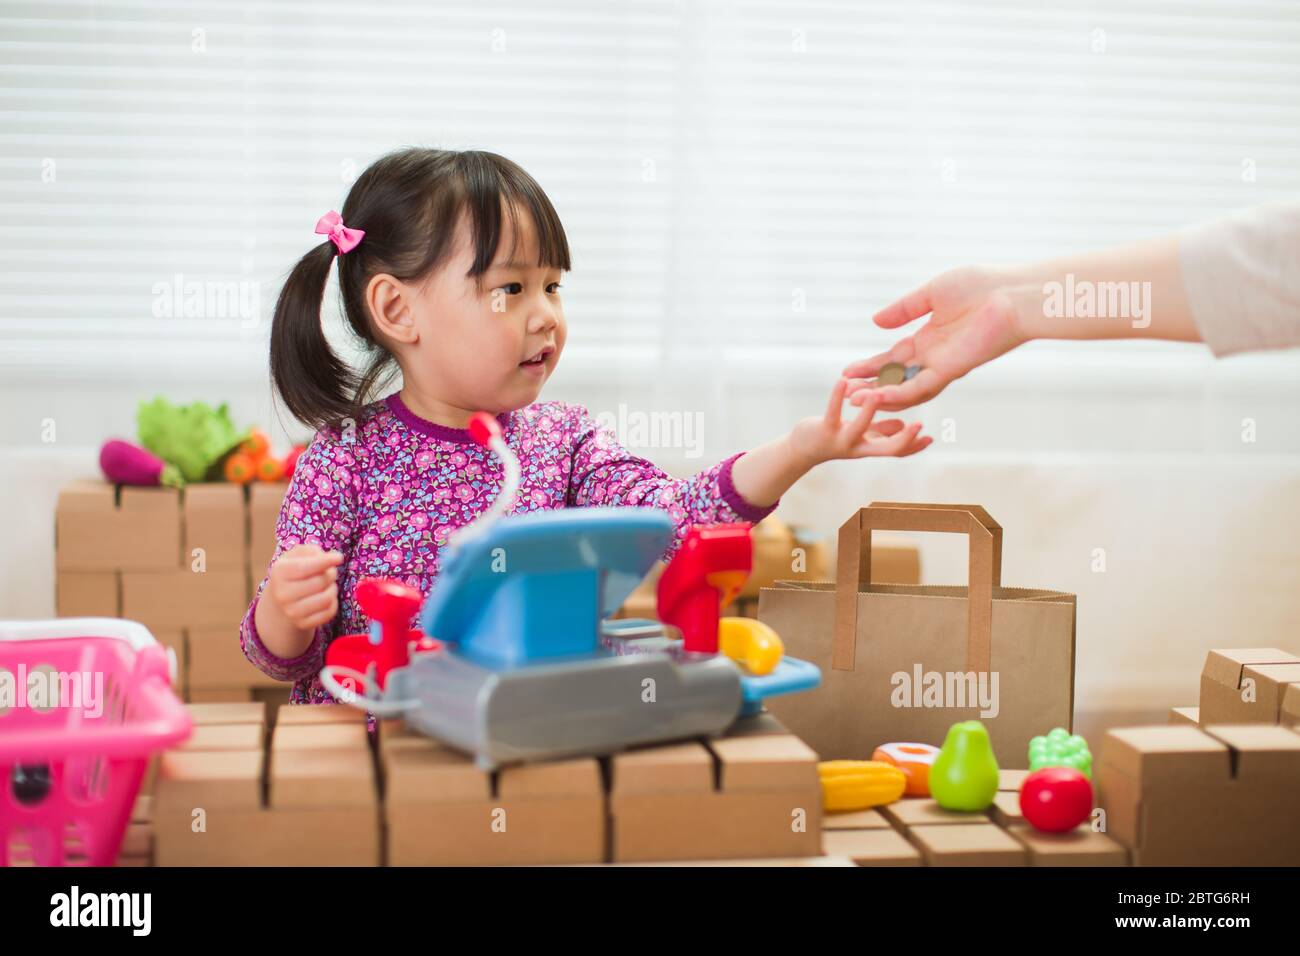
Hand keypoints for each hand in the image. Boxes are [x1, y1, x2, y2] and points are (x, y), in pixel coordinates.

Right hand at [265, 543, 342, 631]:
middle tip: (329, 572)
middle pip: (320, 582)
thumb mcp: (297, 555)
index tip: (339, 558)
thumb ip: (312, 551)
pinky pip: (329, 612)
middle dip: (331, 574)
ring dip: (333, 588)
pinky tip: (326, 597)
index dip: (325, 562)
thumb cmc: (294, 572)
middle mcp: (282, 594)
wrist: (280, 602)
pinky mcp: (303, 624)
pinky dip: (333, 603)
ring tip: (327, 585)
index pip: (304, 568)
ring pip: (327, 598)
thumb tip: (331, 558)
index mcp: (279, 572)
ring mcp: (292, 612)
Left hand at [788, 377, 930, 466]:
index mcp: (871, 446)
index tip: (931, 439)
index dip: (914, 446)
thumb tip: (900, 424)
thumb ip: (881, 430)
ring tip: (880, 395)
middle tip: (920, 425)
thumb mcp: (861, 435)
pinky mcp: (824, 429)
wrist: (802, 449)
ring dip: (870, 412)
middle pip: (887, 447)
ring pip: (860, 427)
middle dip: (904, 439)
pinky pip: (832, 412)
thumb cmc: (834, 438)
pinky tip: (842, 380)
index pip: (897, 450)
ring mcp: (841, 439)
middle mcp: (859, 447)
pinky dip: (837, 396)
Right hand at [842, 266, 1030, 411]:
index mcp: (930, 339)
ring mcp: (943, 366)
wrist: (1012, 293)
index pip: (893, 358)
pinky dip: (898, 394)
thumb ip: (904, 309)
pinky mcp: (952, 369)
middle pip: (896, 378)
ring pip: (906, 390)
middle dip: (870, 386)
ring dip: (880, 396)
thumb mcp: (931, 293)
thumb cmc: (981, 286)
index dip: (870, 366)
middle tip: (844, 392)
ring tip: (852, 400)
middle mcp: (935, 357)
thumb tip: (875, 321)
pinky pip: (921, 387)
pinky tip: (877, 397)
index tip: (847, 371)